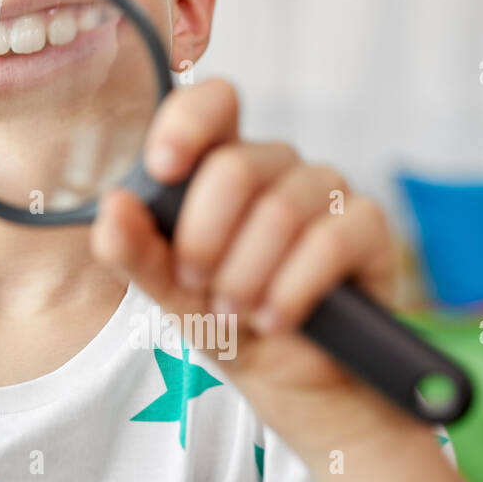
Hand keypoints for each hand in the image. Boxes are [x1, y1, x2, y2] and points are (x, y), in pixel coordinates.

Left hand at [90, 78, 402, 444]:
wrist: (292, 379)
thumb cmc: (226, 316)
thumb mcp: (168, 289)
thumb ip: (133, 249)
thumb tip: (113, 205)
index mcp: (222, 162)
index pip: (214, 101)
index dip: (187, 123)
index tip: (162, 168)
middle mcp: (277, 165)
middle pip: (236, 166)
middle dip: (205, 238)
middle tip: (199, 283)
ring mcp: (327, 190)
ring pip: (280, 211)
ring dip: (246, 276)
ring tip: (236, 311)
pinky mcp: (369, 227)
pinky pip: (329, 242)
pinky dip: (290, 292)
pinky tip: (276, 320)